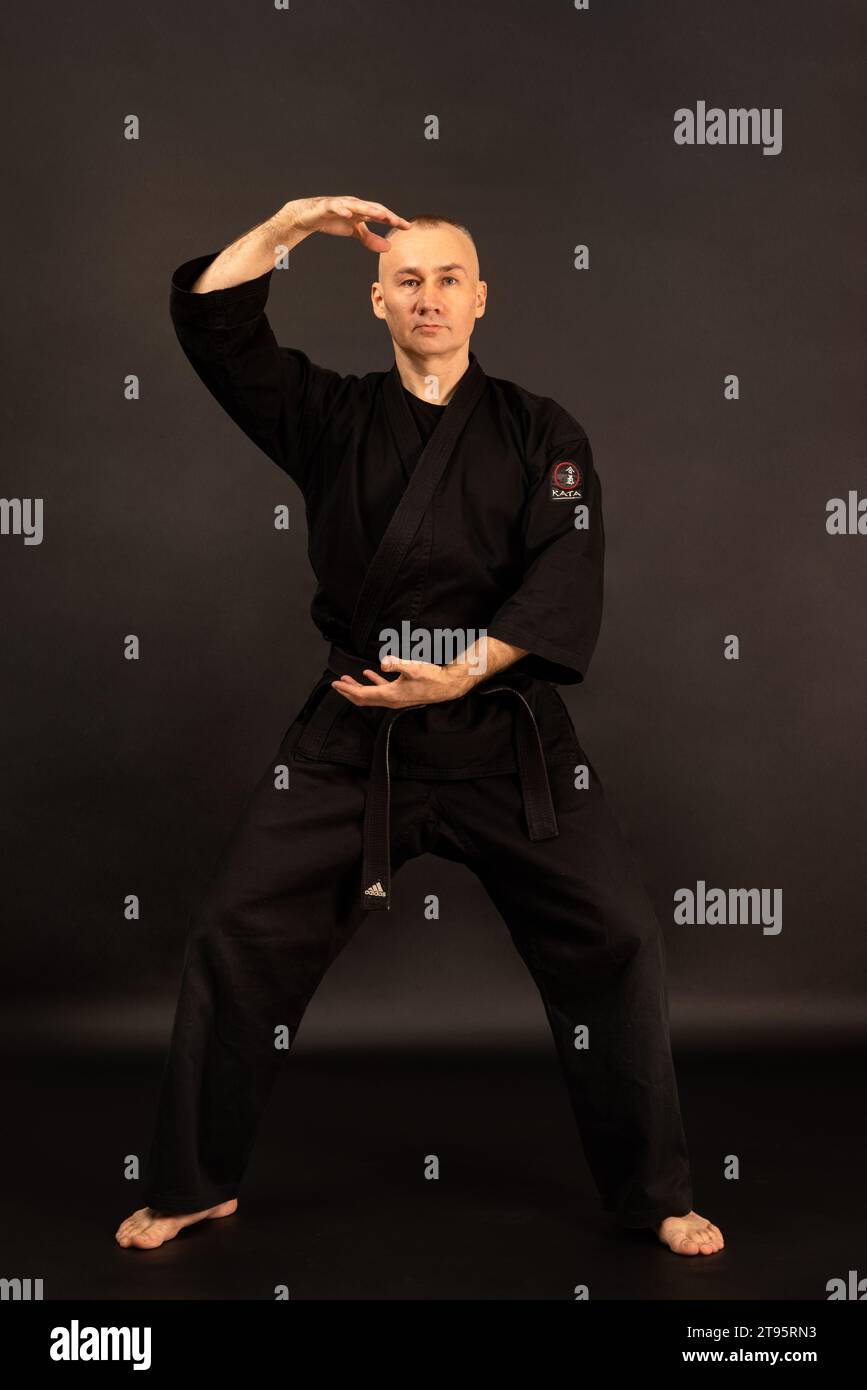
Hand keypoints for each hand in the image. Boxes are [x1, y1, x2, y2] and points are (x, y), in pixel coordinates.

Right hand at [286, 195, 411, 251]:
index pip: (382, 214)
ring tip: (380, 214)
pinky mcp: (327, 205)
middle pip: (372, 208)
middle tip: (397, 221)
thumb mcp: (354, 231)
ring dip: (368, 208)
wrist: (310, 216)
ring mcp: (341, 203)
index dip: (394, 220)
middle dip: (385, 214)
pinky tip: (348, 213)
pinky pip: (336, 206)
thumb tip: (388, 247)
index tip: (408, 226)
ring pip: (357, 205)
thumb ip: (370, 239)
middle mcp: (354, 204)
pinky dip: (342, 208)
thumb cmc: (334, 221)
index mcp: (362, 210)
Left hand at [331, 656, 473, 708]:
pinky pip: (382, 691)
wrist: (447, 686)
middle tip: (336, 684)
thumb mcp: (413, 667)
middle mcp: (391, 700)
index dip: (348, 689)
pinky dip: (373, 683)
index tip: (336, 683)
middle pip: (364, 699)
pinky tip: (369, 674)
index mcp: (390, 695)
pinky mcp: (401, 694)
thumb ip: (397, 663)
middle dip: (348, 691)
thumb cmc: (431, 677)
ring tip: (347, 680)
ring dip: (358, 688)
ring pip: (371, 696)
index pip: (363, 695)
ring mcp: (396, 699)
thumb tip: (383, 662)